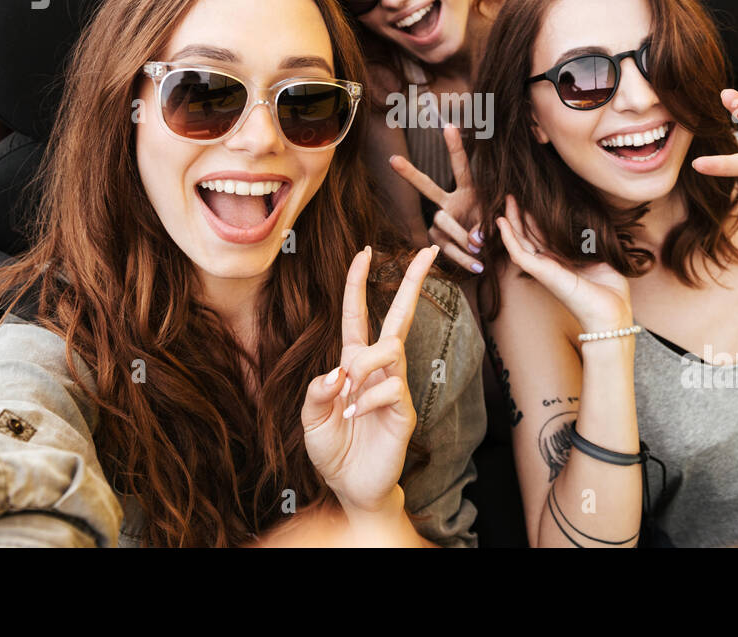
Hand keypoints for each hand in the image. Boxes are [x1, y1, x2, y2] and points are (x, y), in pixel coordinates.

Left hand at [303, 243, 439, 515]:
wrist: (350, 487)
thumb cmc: (332, 450)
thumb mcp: (310, 418)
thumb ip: (316, 391)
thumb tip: (338, 369)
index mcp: (351, 363)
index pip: (357, 315)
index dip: (358, 284)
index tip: (364, 252)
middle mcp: (377, 369)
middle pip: (399, 317)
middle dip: (413, 283)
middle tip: (427, 251)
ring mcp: (394, 387)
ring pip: (391, 350)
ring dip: (366, 364)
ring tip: (349, 392)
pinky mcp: (404, 410)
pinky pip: (390, 389)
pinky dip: (367, 400)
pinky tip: (354, 417)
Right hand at [389, 124, 483, 272]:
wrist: (491, 253)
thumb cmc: (495, 230)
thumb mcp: (496, 224)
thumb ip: (488, 228)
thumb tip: (475, 240)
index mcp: (467, 191)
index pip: (460, 167)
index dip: (455, 147)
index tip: (449, 125)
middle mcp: (449, 203)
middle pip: (427, 187)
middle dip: (410, 173)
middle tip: (392, 160)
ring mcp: (440, 221)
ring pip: (443, 223)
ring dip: (462, 237)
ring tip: (482, 250)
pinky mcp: (437, 241)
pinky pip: (447, 249)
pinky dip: (464, 259)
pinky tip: (478, 267)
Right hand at [495, 193, 632, 334]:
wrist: (612, 314)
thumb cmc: (610, 292)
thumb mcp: (601, 258)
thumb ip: (589, 243)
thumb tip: (586, 225)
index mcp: (563, 262)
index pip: (543, 237)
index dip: (534, 219)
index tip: (530, 201)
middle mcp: (550, 265)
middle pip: (528, 237)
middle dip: (519, 216)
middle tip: (512, 196)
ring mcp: (544, 269)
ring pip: (519, 243)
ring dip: (511, 221)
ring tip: (506, 201)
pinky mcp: (543, 273)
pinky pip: (519, 254)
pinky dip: (509, 238)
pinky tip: (502, 222)